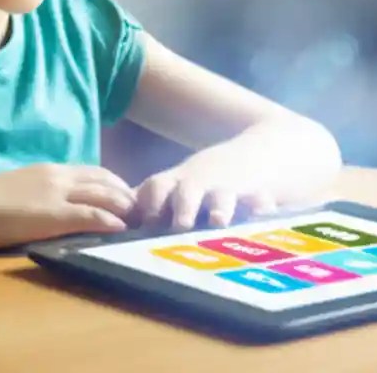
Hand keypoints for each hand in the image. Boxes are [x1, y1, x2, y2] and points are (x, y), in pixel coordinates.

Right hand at [0, 164, 134, 249]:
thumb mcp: (20, 190)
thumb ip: (42, 193)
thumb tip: (57, 205)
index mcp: (50, 170)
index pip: (94, 172)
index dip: (115, 184)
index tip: (127, 197)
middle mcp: (58, 177)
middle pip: (105, 180)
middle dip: (127, 194)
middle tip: (140, 210)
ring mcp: (57, 194)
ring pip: (104, 194)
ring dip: (125, 206)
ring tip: (138, 219)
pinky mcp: (53, 214)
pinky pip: (90, 214)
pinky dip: (110, 220)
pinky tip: (121, 228)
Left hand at [132, 151, 277, 230]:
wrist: (258, 151)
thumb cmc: (204, 181)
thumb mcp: (176, 186)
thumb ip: (149, 205)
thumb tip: (113, 225)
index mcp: (175, 184)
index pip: (154, 189)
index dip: (149, 205)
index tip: (144, 224)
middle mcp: (199, 185)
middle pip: (186, 191)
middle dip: (182, 207)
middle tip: (180, 225)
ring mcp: (228, 188)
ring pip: (221, 198)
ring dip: (219, 208)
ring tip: (219, 221)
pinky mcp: (256, 193)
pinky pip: (260, 200)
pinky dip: (262, 206)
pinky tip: (263, 214)